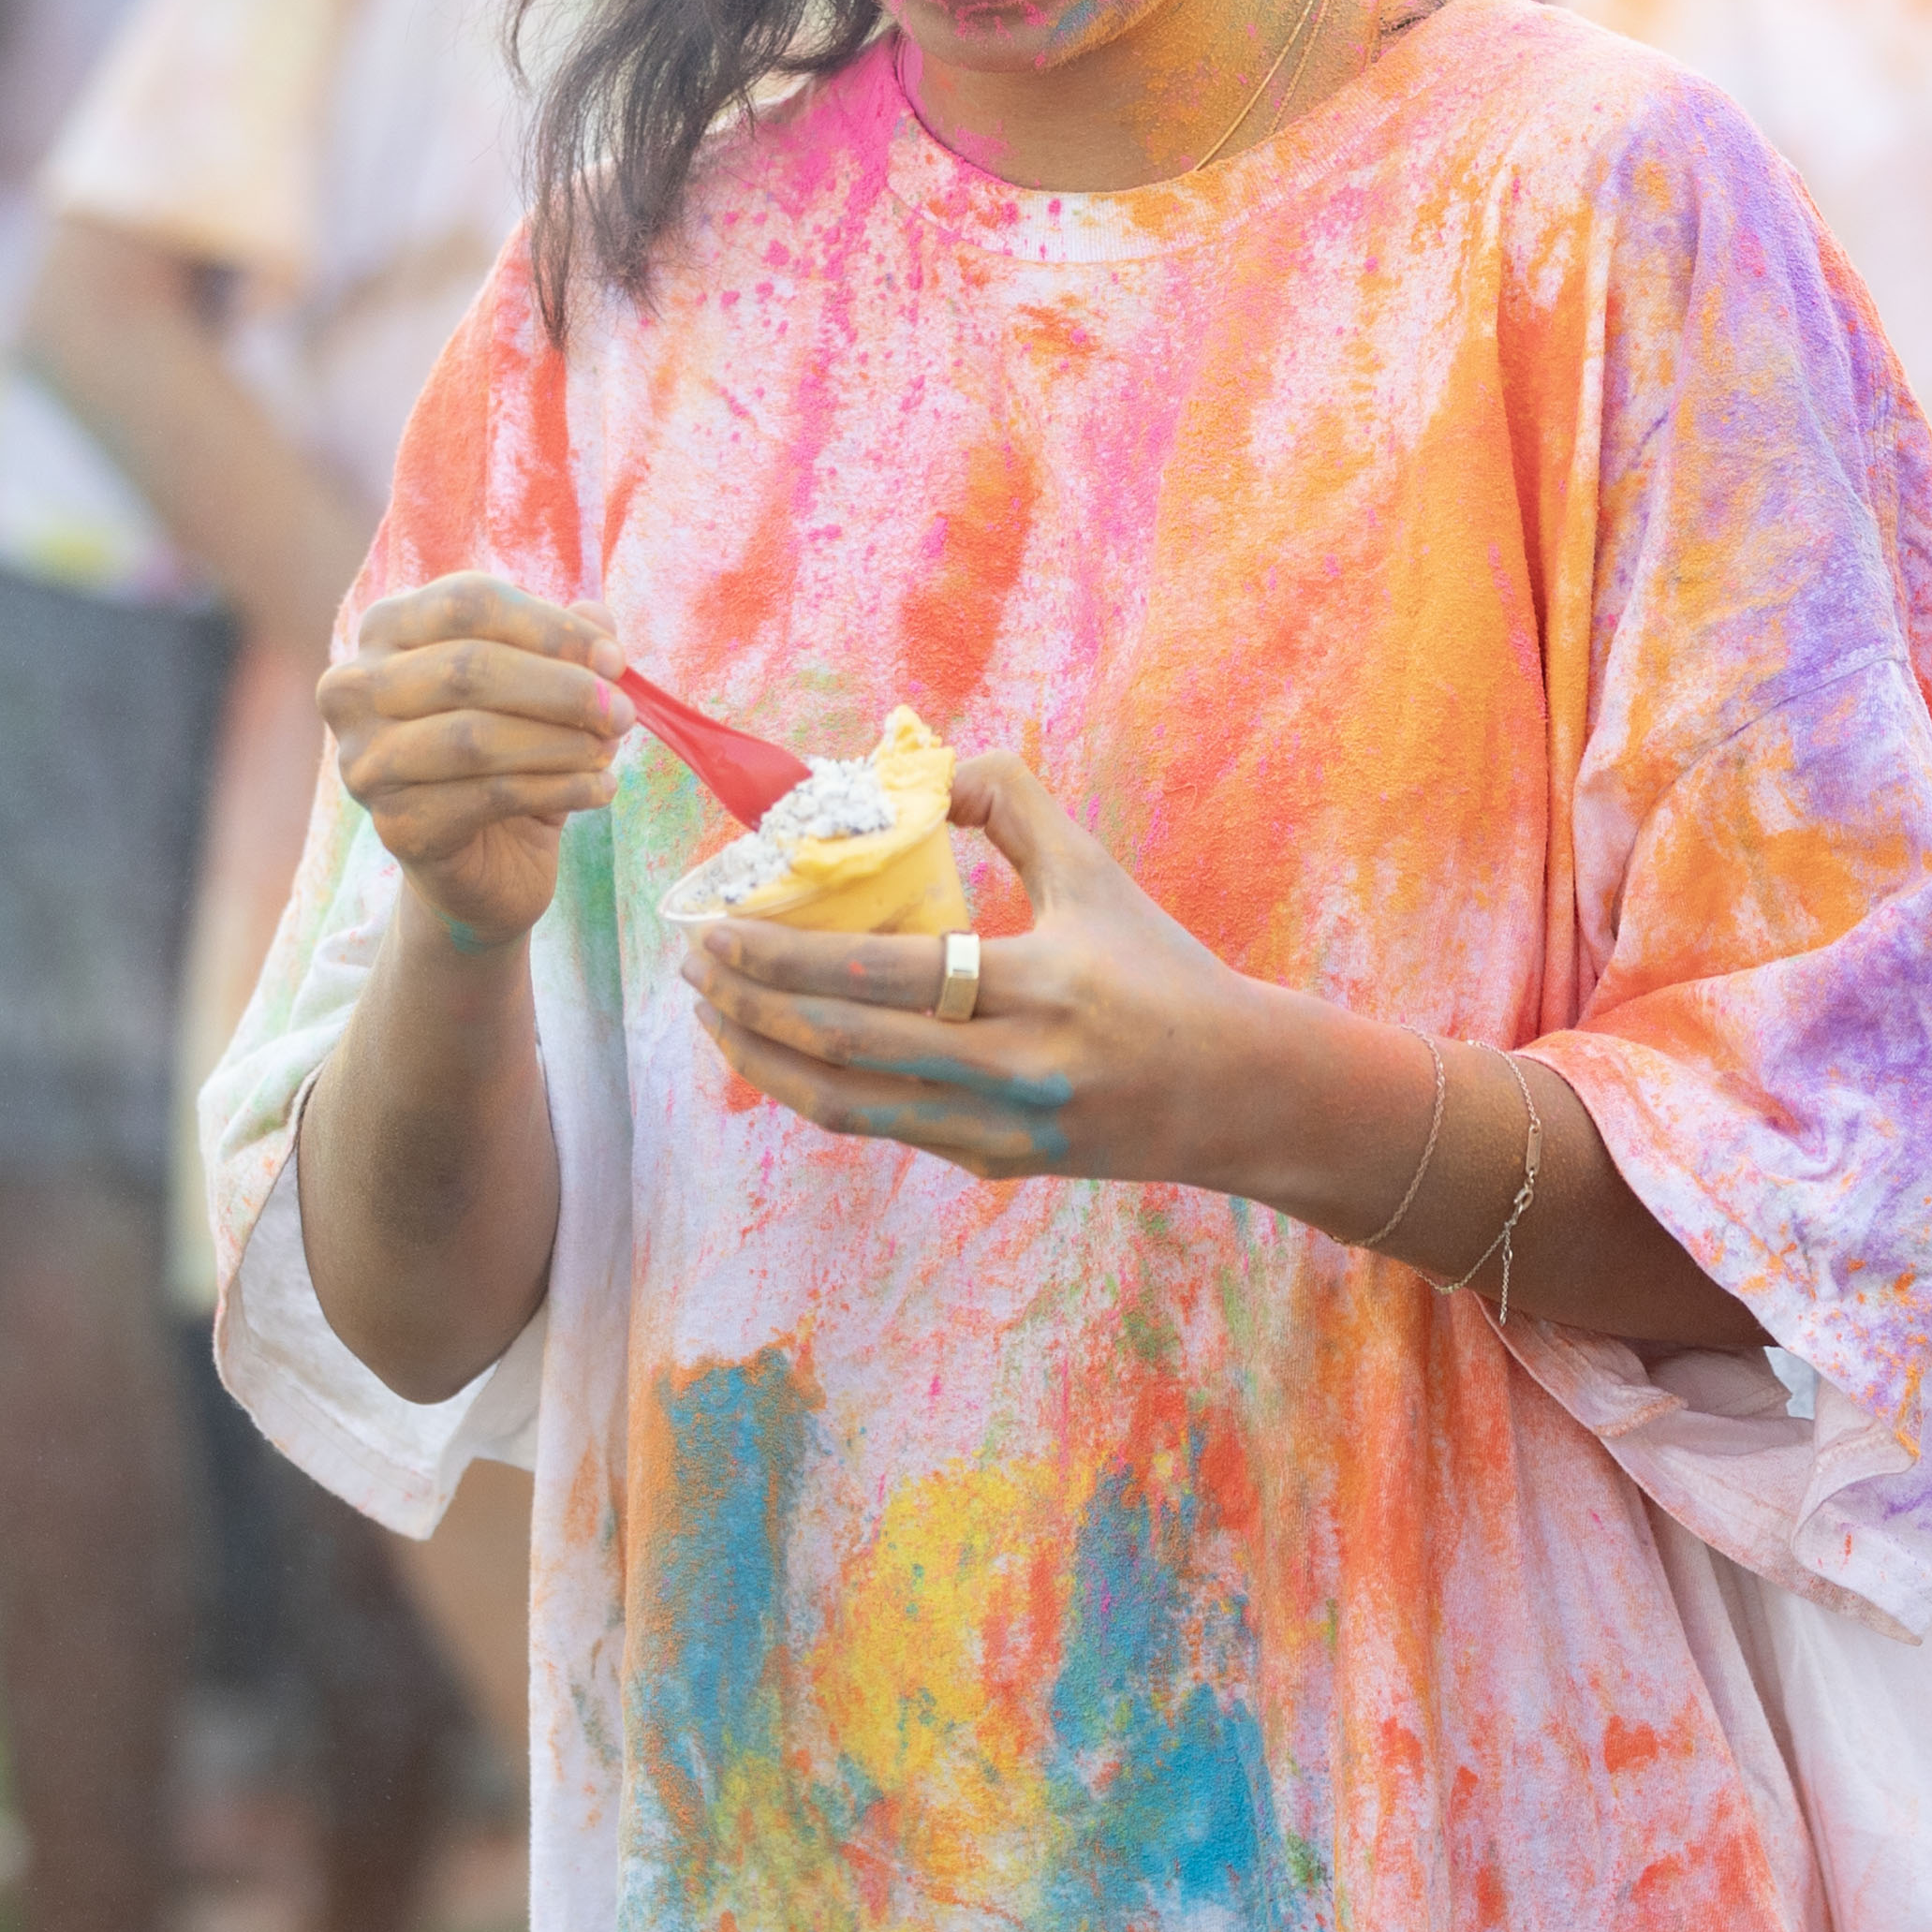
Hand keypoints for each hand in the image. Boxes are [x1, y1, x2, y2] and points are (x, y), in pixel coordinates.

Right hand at [318, 575, 627, 949]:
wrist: (482, 860)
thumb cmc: (506, 752)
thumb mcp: (539, 687)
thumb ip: (562, 644)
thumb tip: (598, 618)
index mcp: (386, 628)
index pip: (467, 603)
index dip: (549, 627)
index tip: (614, 659)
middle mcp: (355, 688)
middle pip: (467, 668)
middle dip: (562, 688)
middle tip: (622, 712)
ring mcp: (365, 760)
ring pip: (474, 737)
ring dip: (562, 742)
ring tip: (609, 751)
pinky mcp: (395, 825)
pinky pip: (489, 796)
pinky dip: (558, 789)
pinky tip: (599, 790)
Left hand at [682, 752, 1275, 1183]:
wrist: (1239, 1092)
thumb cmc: (1164, 971)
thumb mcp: (1097, 873)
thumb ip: (1015, 804)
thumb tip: (934, 765)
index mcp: (1041, 986)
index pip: (882, 974)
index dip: (783, 955)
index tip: (718, 927)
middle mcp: (1014, 1069)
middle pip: (843, 1046)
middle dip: (749, 1003)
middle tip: (693, 962)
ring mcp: (999, 1131)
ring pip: (846, 1107)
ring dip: (762, 1059)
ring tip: (714, 1013)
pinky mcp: (993, 1166)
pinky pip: (882, 1127)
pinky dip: (817, 1089)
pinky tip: (782, 1051)